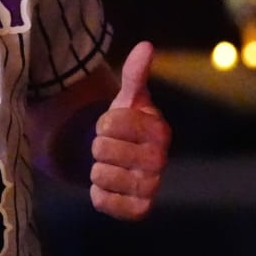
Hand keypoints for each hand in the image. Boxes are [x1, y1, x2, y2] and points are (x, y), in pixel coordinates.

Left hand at [89, 41, 169, 219]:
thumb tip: (146, 45)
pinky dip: (98, 194)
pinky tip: (109, 187)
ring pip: (100, 175)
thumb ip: (135, 73)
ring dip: (96, 169)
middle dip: (98, 146)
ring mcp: (150, 187)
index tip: (113, 125)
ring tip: (110, 165)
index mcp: (159, 130)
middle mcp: (160, 160)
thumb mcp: (128, 97)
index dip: (103, 122)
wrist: (125, 160)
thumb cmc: (127, 125)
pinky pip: (103, 202)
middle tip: (111, 147)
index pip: (109, 122)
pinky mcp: (138, 210)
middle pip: (101, 149)